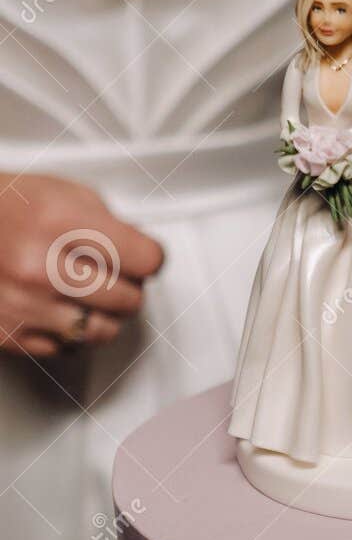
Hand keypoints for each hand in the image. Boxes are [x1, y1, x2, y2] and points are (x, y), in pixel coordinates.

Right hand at [0, 173, 164, 358]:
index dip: (149, 258)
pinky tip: (59, 309)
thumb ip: (107, 222)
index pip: (145, 259)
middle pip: (129, 300)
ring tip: (90, 295)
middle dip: (129, 287)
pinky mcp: (11, 335)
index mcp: (60, 223)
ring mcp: (25, 305)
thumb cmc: (3, 207)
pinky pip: (66, 348)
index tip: (145, 259)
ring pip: (102, 332)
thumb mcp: (59, 192)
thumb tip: (141, 253)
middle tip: (117, 276)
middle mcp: (41, 267)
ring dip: (104, 315)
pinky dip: (69, 331)